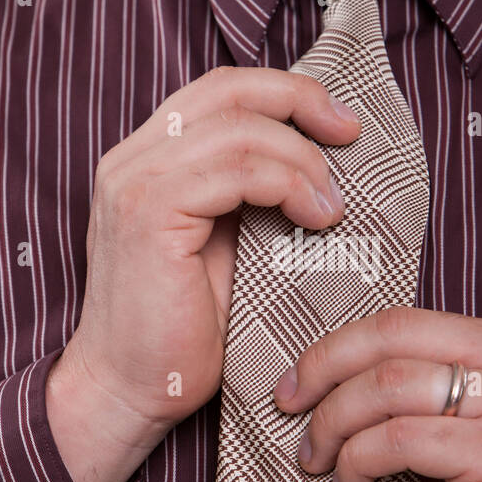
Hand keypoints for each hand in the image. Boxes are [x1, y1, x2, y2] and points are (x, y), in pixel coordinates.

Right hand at [46, 66, 359, 481]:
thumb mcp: (223, 244)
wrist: (132, 391)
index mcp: (146, 159)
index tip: (337, 122)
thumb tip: (316, 163)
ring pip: (239, 130)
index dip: (284, 92)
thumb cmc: (182, 331)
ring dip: (302, 160)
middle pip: (228, 90)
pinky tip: (315, 217)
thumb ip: (247, 194)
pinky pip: (236, 173)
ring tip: (333, 206)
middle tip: (350, 135)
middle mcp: (132, 160)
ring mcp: (135, 184)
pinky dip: (288, 185)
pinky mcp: (149, 215)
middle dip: (300, 102)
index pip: (219, 90)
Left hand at [273, 307, 481, 481]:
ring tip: (316, 460)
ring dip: (333, 424)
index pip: (404, 321)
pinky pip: (399, 440)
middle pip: (389, 337)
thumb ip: (430, 413)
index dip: (339, 346)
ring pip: (386, 386)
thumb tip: (347, 415)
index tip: (301, 381)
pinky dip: (357, 460)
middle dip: (321, 370)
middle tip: (289, 408)